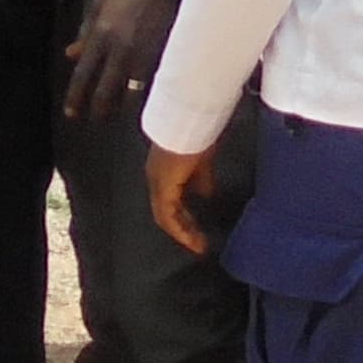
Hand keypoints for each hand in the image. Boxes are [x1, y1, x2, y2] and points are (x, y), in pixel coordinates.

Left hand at [60, 0, 175, 124]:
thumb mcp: (98, 7)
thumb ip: (84, 33)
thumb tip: (70, 55)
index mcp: (101, 36)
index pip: (84, 74)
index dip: (76, 97)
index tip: (72, 113)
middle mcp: (121, 50)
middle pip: (107, 91)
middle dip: (101, 110)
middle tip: (97, 118)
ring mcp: (145, 55)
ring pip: (132, 92)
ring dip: (124, 104)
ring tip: (119, 111)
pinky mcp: (164, 56)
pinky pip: (153, 82)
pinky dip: (145, 92)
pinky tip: (142, 97)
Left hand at [145, 135, 218, 254]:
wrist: (189, 118)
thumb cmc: (197, 131)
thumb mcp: (202, 161)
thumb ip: (202, 179)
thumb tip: (206, 195)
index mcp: (164, 169)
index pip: (169, 199)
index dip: (183, 216)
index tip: (198, 228)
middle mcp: (156, 176)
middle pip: (165, 210)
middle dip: (183, 228)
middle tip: (199, 243)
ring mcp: (157, 181)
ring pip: (165, 215)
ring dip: (182, 231)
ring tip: (198, 244)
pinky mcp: (163, 186)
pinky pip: (167, 214)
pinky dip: (179, 228)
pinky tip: (191, 237)